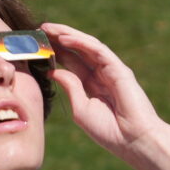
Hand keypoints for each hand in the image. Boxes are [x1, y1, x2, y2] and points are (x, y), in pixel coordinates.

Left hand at [42, 22, 165, 158]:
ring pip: (87, 46)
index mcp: (92, 85)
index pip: (72, 63)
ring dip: (67, 35)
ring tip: (47, 29)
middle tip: (38, 30)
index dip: (55, 53)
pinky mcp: (119, 68)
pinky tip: (64, 38)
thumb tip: (54, 71)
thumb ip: (70, 87)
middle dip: (58, 39)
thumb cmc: (109, 130)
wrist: (133, 140)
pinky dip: (81, 42)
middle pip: (77, 51)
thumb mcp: (81, 109)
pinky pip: (98, 50)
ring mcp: (111, 70)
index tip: (36, 46)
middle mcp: (102, 74)